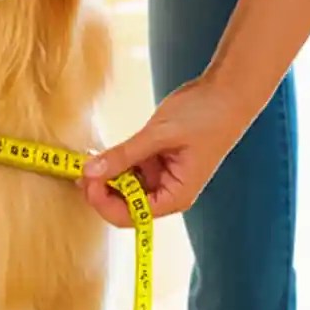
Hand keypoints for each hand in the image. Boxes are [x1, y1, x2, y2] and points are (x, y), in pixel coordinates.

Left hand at [78, 77, 253, 226]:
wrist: (228, 92)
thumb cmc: (206, 116)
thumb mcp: (159, 135)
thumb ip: (123, 155)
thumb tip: (90, 171)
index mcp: (175, 196)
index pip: (131, 216)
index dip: (104, 203)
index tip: (86, 180)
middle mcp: (168, 192)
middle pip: (125, 206)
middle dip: (102, 190)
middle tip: (81, 168)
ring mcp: (162, 177)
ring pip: (124, 187)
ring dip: (106, 176)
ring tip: (90, 158)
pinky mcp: (157, 161)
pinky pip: (130, 169)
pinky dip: (116, 162)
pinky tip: (103, 153)